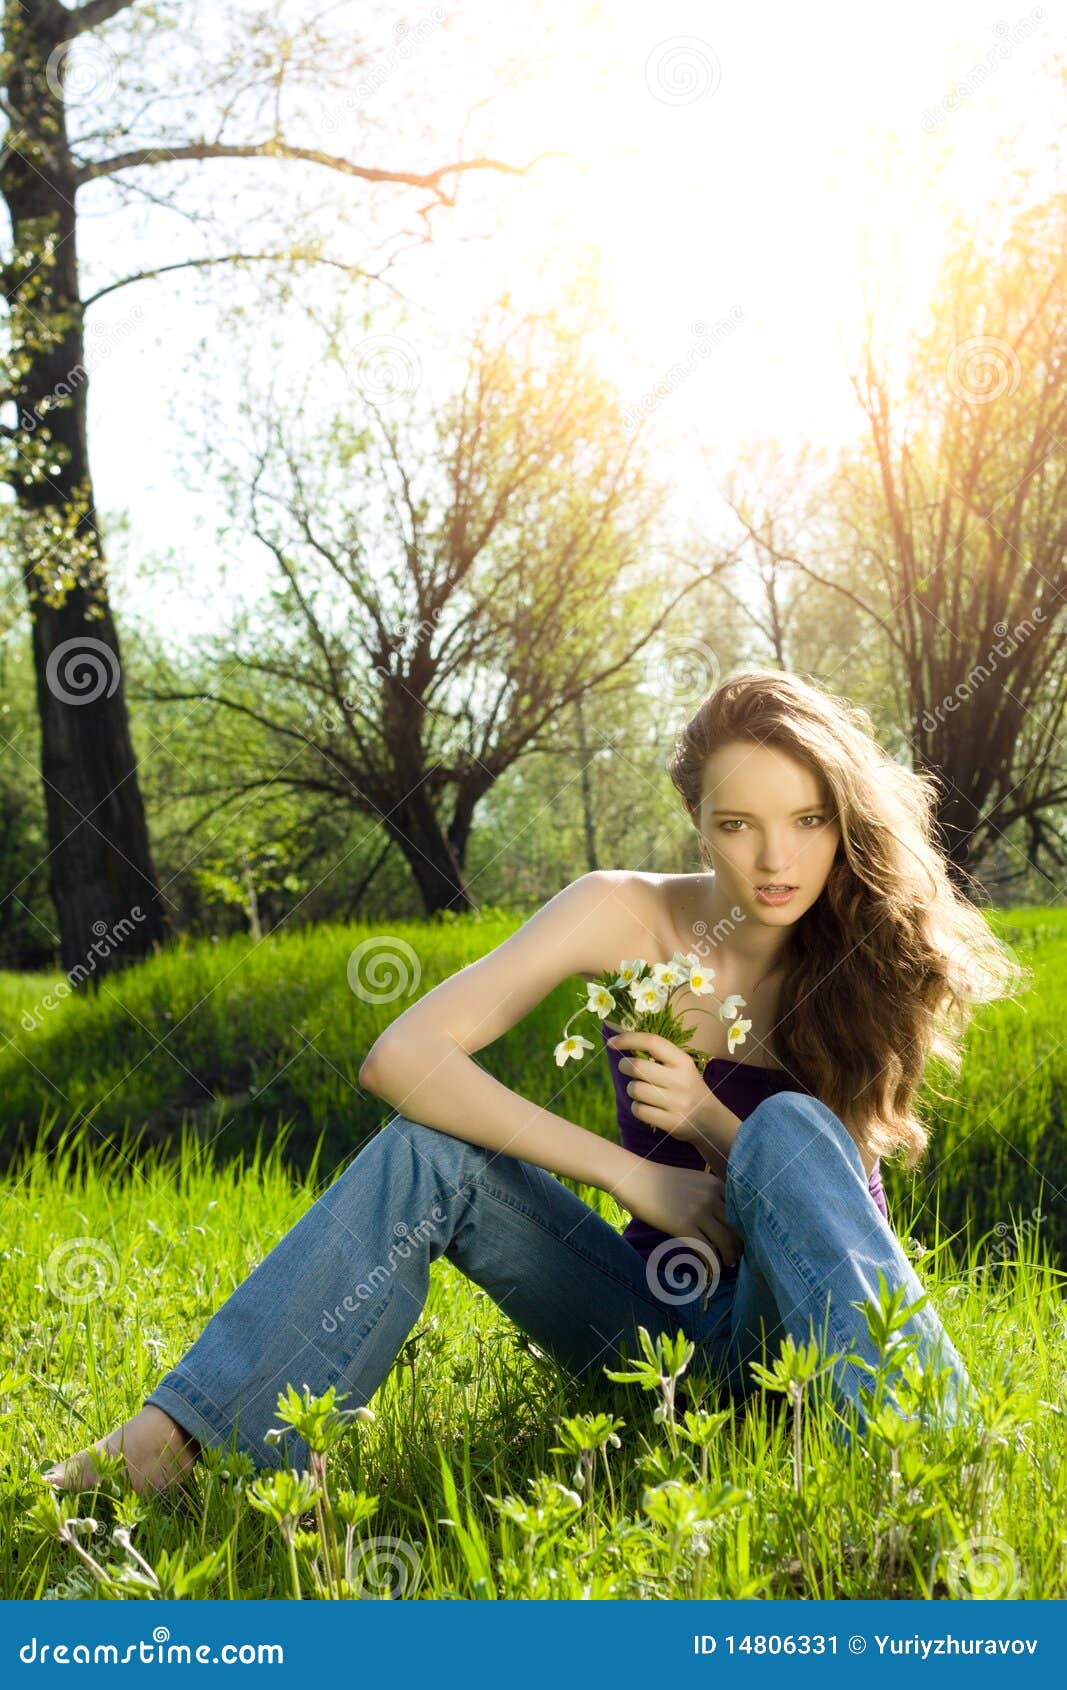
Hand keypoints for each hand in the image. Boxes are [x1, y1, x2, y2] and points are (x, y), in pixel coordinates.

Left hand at [608, 1029, 717, 1148]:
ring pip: (635, 1090)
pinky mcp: (672, 1122)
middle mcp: (681, 1080)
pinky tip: (647, 1107)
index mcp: (683, 1061)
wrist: (709, 1120)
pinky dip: (637, 1108)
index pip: (652, 1042)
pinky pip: (639, 1110)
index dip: (628, 1039)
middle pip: (637, 1067)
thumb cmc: (686, 1087)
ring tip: (642, 1092)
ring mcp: (677, 1102)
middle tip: (626, 1068)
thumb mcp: (681, 1067)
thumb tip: (620, 1040)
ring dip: (632, 1090)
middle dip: (624, 1066)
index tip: (611, 1043)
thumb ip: (657, 1055)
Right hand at [611, 1159, 743, 1268]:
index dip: (744, 1227)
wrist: (635, 1178)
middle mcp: (711, 1197)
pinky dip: (713, 1263)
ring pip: (726, 1241)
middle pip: (736, 1226)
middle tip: (737, 1255)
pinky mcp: (684, 1226)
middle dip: (740, 1244)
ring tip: (728, 1263)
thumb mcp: (693, 1181)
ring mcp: (699, 1211)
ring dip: (729, 1255)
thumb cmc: (660, 1181)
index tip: (743, 1238)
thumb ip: (709, 1195)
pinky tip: (713, 1270)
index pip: (740, 1209)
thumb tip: (721, 1218)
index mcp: (715, 1184)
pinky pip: (707, 1250)